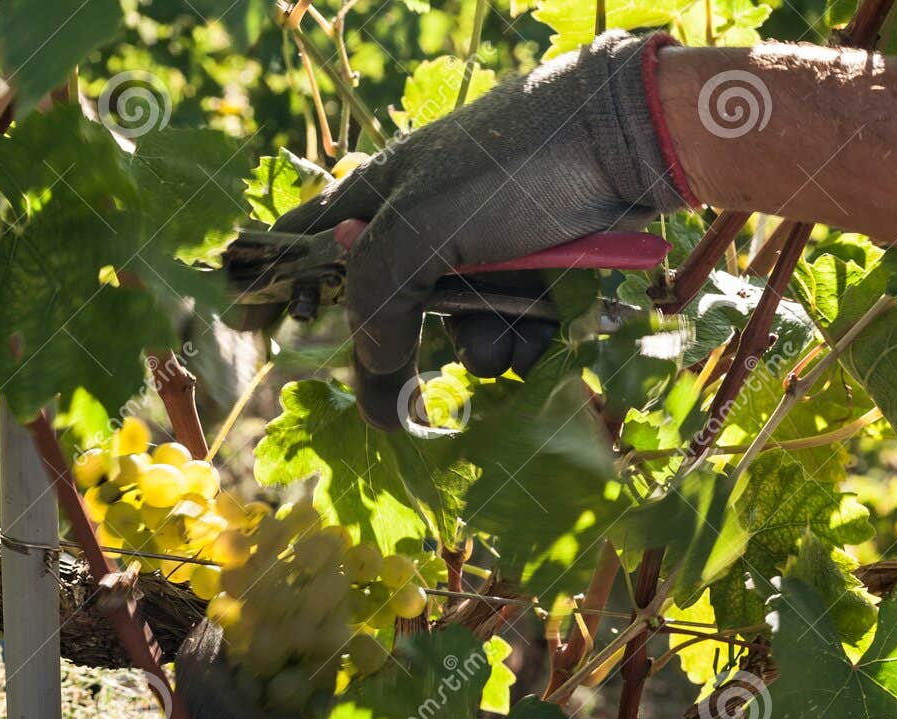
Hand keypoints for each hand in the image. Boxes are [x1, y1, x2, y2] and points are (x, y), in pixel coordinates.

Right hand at [237, 31, 690, 427]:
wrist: (629, 141)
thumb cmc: (513, 166)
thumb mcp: (423, 226)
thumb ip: (378, 300)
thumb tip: (373, 381)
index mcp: (378, 195)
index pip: (306, 243)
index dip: (283, 290)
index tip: (267, 333)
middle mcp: (423, 225)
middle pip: (387, 310)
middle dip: (406, 348)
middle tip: (402, 398)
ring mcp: (481, 250)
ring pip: (456, 330)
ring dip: (481, 344)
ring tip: (506, 331)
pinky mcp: (533, 271)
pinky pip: (511, 328)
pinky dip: (526, 336)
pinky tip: (547, 323)